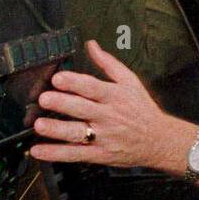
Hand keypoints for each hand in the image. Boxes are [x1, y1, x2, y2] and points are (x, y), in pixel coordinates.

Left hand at [29, 39, 194, 171]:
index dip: (75, 83)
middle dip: (62, 104)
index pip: (93, 88)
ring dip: (57, 130)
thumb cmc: (142, 110)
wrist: (159, 141)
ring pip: (77, 133)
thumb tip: (91, 45)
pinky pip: (75, 154)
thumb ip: (108, 63)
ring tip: (39, 126)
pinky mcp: (100, 154)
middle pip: (82, 109)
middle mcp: (109, 117)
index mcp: (115, 96)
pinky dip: (56, 153)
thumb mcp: (131, 82)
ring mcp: (104, 137)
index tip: (58, 79)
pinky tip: (38, 150)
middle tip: (44, 99)